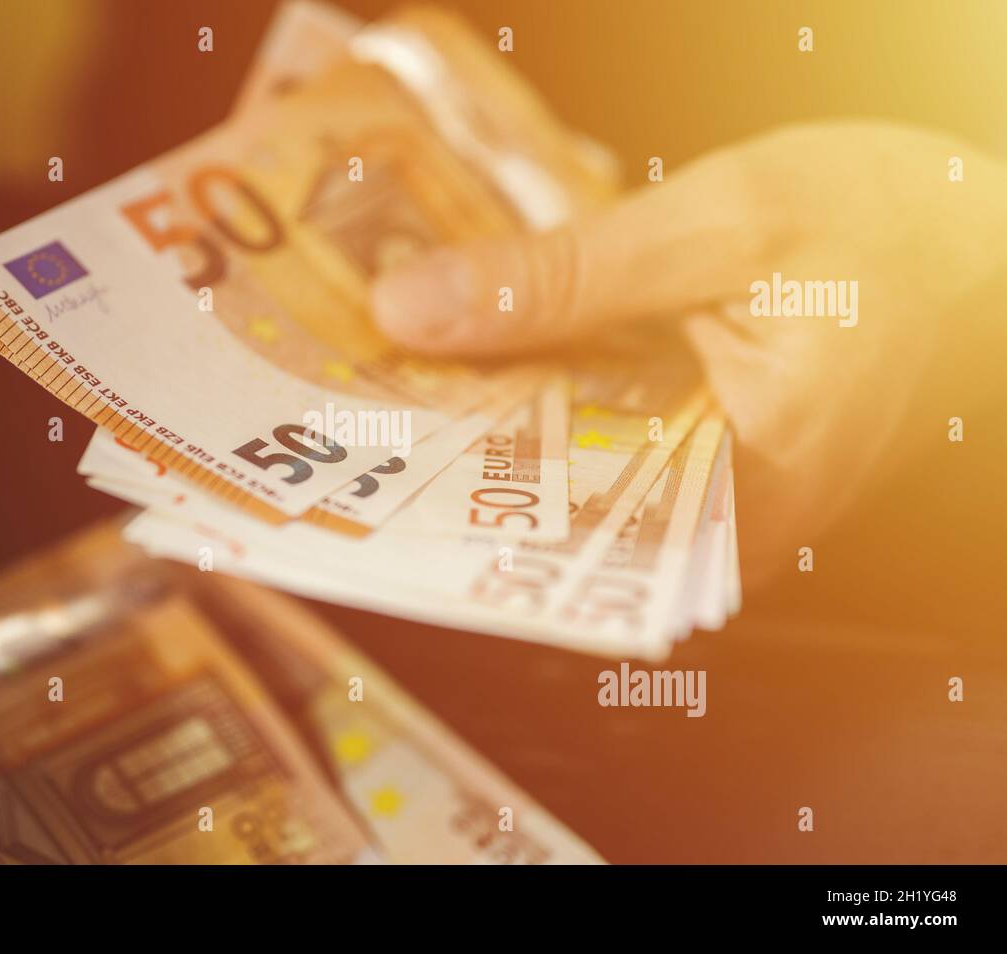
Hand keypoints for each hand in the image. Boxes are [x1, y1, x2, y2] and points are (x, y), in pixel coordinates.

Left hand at [372, 121, 1006, 582]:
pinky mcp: (708, 447)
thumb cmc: (886, 223)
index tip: (361, 480)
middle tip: (355, 420)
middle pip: (554, 515)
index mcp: (746, 492)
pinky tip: (489, 357)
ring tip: (400, 388)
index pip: (563, 545)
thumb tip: (414, 310)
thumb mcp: (713, 228)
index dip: (450, 512)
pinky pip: (603, 439)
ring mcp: (719, 488)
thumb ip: (561, 276)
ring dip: (493, 427)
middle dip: (454, 465)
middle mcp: (728, 517)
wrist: (968, 219)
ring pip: (572, 476)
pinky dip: (545, 398)